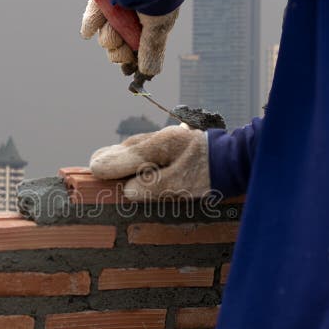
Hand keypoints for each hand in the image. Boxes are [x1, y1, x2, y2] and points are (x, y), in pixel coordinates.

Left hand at [80, 0, 178, 76]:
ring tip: (113, 28)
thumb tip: (149, 73)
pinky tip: (88, 33)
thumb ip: (151, 50)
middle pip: (118, 46)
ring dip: (109, 36)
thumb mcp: (158, 27)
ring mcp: (117, 6)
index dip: (131, 60)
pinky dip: (91, 24)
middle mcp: (133, 16)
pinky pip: (92, 17)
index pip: (136, 49)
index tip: (129, 69)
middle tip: (121, 48)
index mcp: (150, 23)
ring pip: (106, 34)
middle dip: (118, 51)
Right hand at [89, 125, 209, 200]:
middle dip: (108, 162)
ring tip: (103, 170)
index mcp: (161, 145)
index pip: (125, 156)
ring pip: (131, 148)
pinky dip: (131, 160)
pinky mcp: (168, 143)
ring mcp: (163, 139)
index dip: (107, 166)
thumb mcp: (182, 185)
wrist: (235, 159)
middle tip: (94, 173)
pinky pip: (141, 150)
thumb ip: (152, 187)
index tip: (93, 171)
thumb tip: (127, 190)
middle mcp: (159, 138)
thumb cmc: (211, 174)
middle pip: (123, 149)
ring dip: (119, 161)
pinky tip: (128, 170)